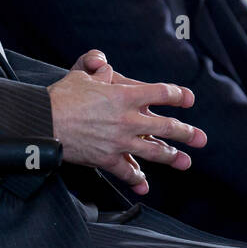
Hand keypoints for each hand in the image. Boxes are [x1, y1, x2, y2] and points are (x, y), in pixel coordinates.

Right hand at [48, 54, 204, 194]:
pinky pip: (128, 172)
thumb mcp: (81, 74)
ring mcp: (120, 142)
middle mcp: (128, 120)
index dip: (178, 95)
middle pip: (167, 127)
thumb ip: (97, 66)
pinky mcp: (107, 159)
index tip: (187, 99)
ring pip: (154, 152)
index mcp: (125, 96)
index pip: (161, 93)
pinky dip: (137, 180)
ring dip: (172, 157)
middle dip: (187, 133)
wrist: (45, 122)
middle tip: (201, 139)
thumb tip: (104, 63)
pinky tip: (144, 184)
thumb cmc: (62, 97)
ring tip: (184, 161)